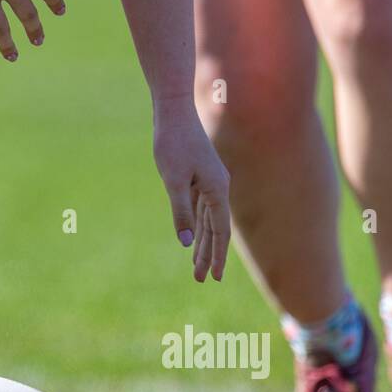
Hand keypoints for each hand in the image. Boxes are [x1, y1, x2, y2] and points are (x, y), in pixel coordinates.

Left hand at [152, 100, 230, 281]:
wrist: (173, 112)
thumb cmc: (172, 144)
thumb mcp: (174, 181)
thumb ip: (181, 212)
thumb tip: (187, 242)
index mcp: (217, 190)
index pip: (219, 232)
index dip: (216, 256)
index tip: (212, 277)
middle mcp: (218, 187)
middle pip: (215, 229)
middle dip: (209, 255)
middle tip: (203, 279)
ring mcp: (209, 181)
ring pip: (208, 219)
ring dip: (204, 242)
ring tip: (198, 265)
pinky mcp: (199, 175)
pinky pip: (201, 207)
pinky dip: (198, 223)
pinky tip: (193, 235)